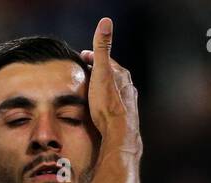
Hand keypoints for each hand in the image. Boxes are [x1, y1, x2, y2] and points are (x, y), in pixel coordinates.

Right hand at [81, 18, 139, 154]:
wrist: (119, 131)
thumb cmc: (107, 103)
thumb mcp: (101, 71)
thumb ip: (102, 48)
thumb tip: (106, 22)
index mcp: (121, 74)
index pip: (105, 59)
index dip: (92, 56)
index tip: (82, 56)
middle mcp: (127, 86)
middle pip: (111, 74)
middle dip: (98, 71)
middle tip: (85, 70)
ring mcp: (128, 101)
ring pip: (114, 89)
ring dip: (103, 87)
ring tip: (92, 88)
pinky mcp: (125, 116)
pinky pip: (115, 104)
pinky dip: (107, 101)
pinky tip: (102, 107)